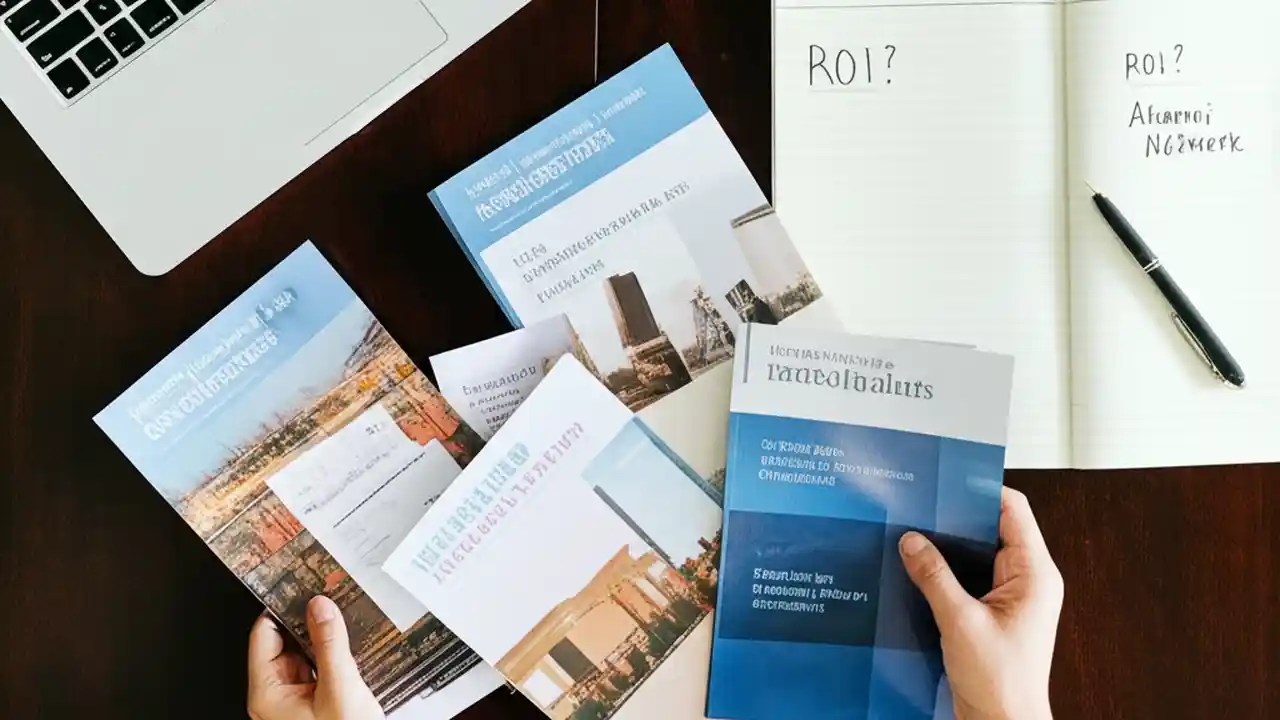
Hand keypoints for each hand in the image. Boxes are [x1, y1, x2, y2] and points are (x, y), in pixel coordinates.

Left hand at [247, 596, 384, 719]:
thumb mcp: (339, 689)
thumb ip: (330, 645)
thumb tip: (321, 607)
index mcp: (268, 693)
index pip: (263, 635)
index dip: (281, 608)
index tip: (303, 588)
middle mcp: (277, 695)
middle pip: (285, 643)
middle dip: (309, 622)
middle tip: (332, 600)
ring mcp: (296, 699)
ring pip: (306, 655)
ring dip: (324, 640)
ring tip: (345, 620)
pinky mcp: (316, 702)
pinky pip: (320, 669)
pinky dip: (334, 656)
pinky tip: (352, 646)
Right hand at [898, 487, 1062, 719]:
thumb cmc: (1000, 683)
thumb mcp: (960, 622)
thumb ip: (934, 576)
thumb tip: (912, 540)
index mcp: (1035, 574)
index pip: (1013, 510)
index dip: (981, 490)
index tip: (946, 480)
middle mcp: (1028, 580)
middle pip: (993, 528)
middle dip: (956, 517)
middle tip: (919, 506)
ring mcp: (1012, 598)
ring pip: (978, 554)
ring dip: (948, 547)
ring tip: (913, 534)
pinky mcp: (994, 614)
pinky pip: (970, 579)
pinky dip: (946, 572)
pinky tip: (917, 570)